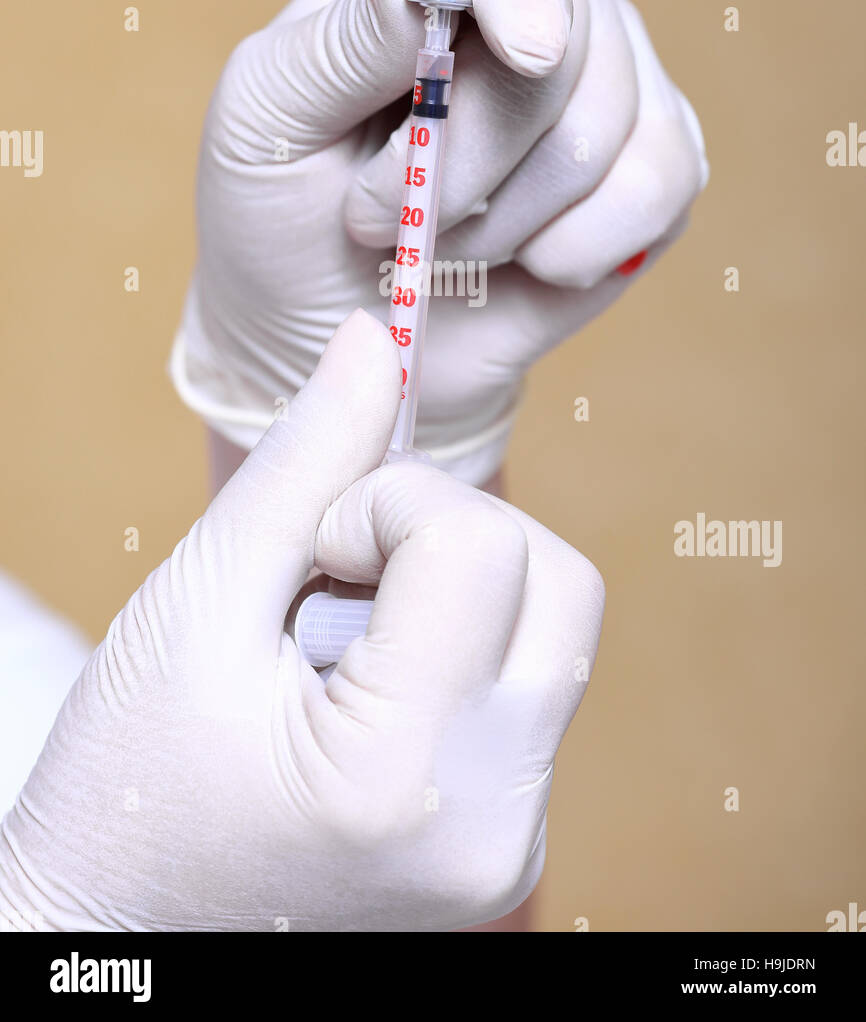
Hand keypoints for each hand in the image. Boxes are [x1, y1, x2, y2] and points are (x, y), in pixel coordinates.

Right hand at [1, 312, 603, 932]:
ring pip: (557, 628)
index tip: (307, 555)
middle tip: (330, 586)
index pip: (483, 543)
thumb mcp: (198, 604)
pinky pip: (530, 688)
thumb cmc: (123, 788)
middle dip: (446, 539)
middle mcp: (496, 823)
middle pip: (559, 579)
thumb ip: (303, 462)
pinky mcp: (512, 844)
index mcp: (407, 773)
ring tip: (334, 648)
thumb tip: (378, 338)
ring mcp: (515, 846)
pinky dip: (458, 651)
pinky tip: (358, 692)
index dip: (387, 505)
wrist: (115, 940)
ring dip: (454, 595)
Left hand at [172, 0, 706, 481]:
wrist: (341, 333)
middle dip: (466, 162)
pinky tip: (527, 261)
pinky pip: (660, 189)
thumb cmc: (286, 217)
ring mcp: (612, 75)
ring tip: (443, 242)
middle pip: (563, 48)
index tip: (525, 50)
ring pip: (604, 132)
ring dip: (507, 220)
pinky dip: (579, 249)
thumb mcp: (267, 124)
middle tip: (383, 214)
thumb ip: (341, 42)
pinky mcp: (656, 162)